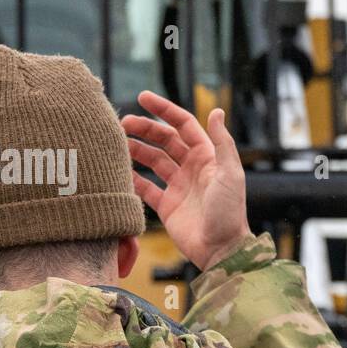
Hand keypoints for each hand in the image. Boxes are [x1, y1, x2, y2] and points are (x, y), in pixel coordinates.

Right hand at [121, 91, 250, 270]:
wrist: (220, 250)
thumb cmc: (229, 211)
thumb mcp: (230, 173)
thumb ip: (222, 142)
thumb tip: (216, 110)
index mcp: (207, 156)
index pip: (182, 125)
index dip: (164, 110)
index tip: (143, 97)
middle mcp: (191, 168)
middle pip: (164, 140)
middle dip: (144, 129)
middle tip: (122, 123)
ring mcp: (178, 186)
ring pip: (153, 160)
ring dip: (136, 150)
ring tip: (116, 144)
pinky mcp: (167, 205)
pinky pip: (145, 187)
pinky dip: (132, 178)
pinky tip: (118, 170)